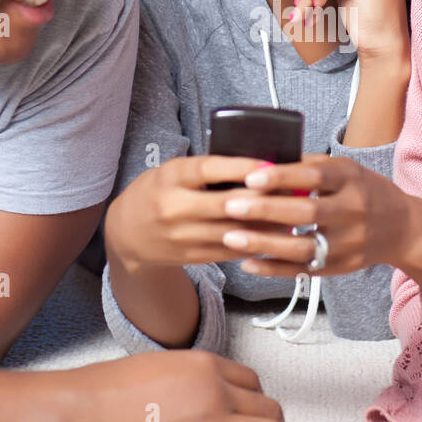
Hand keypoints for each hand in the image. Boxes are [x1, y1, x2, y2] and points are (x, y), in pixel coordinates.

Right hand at [65, 350, 296, 421]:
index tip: (260, 411)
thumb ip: (196, 377)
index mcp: (205, 367)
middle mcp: (215, 397)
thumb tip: (218, 394)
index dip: (260, 400)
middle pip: (269, 414)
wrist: (82, 415)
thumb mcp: (162, 365)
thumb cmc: (108, 390)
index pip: (254, 383)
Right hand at [104, 156, 295, 273]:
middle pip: (226, 204)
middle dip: (262, 200)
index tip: (270, 165)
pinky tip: (276, 236)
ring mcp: (183, 236)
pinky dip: (255, 243)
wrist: (126, 234)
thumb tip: (256, 166)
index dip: (242, 168)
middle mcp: (175, 208)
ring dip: (266, 226)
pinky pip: (230, 250)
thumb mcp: (173, 171)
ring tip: (294, 216)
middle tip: (293, 192)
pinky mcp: (192, 256)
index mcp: (171, 178)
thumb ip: (206, 169)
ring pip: (233, 231)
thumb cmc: (158, 192)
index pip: (210, 169)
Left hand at [216, 154, 417, 276]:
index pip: (315, 176)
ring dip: (264, 243)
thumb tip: (265, 162)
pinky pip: (303, 270)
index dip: (283, 176)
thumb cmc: (365, 192)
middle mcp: (354, 212)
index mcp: (352, 180)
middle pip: (307, 213)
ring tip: (230, 236)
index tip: (251, 177)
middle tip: (231, 205)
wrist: (402, 228)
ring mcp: (348, 244)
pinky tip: (247, 263)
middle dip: (266, 209)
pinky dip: (273, 268)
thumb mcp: (347, 170)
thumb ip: (311, 167)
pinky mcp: (341, 267)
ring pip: (303, 247)